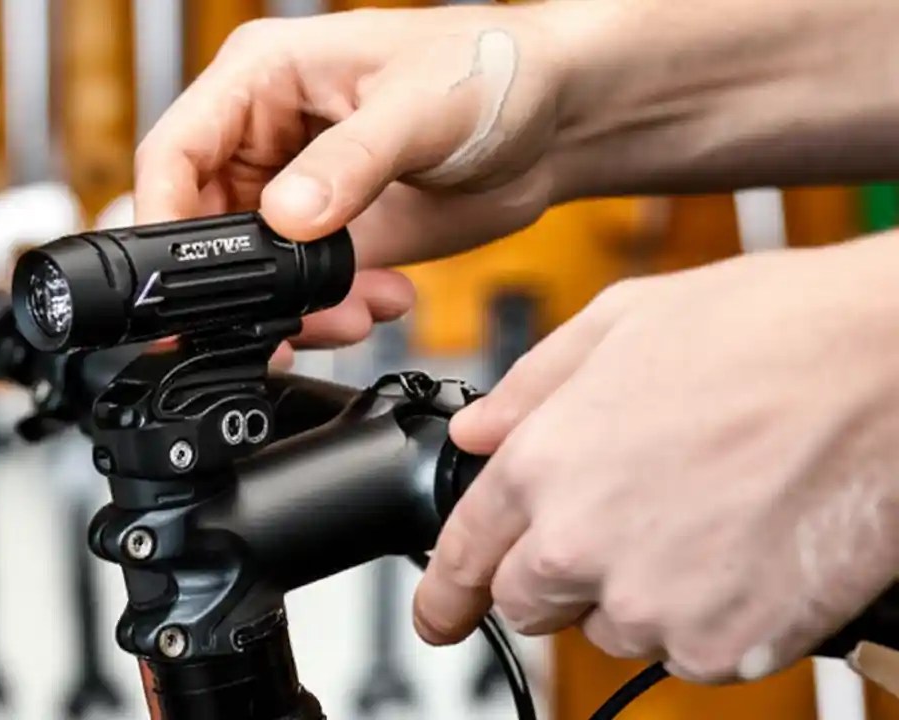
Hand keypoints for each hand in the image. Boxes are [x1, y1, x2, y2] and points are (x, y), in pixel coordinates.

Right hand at [134, 5, 577, 356]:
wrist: (558, 120)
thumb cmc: (491, 71)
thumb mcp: (419, 107)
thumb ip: (350, 163)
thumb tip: (287, 218)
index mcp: (262, 79)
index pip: (173, 150)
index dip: (163, 216)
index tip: (183, 279)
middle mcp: (264, 136)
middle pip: (200, 224)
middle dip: (237, 281)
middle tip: (280, 318)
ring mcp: (295, 192)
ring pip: (248, 269)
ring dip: (288, 306)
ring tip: (349, 313)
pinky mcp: (329, 236)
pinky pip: (299, 290)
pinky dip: (326, 311)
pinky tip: (376, 301)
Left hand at [414, 234, 898, 682]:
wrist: (894, 365)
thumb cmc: (771, 328)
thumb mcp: (624, 320)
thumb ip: (532, 387)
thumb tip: (478, 430)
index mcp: (546, 464)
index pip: (465, 558)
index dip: (445, 592)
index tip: (439, 613)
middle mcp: (584, 545)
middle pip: (530, 605)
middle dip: (553, 575)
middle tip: (619, 523)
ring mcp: (657, 604)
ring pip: (612, 630)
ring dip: (637, 592)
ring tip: (702, 515)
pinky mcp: (730, 645)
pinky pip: (689, 655)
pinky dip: (705, 617)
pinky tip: (741, 549)